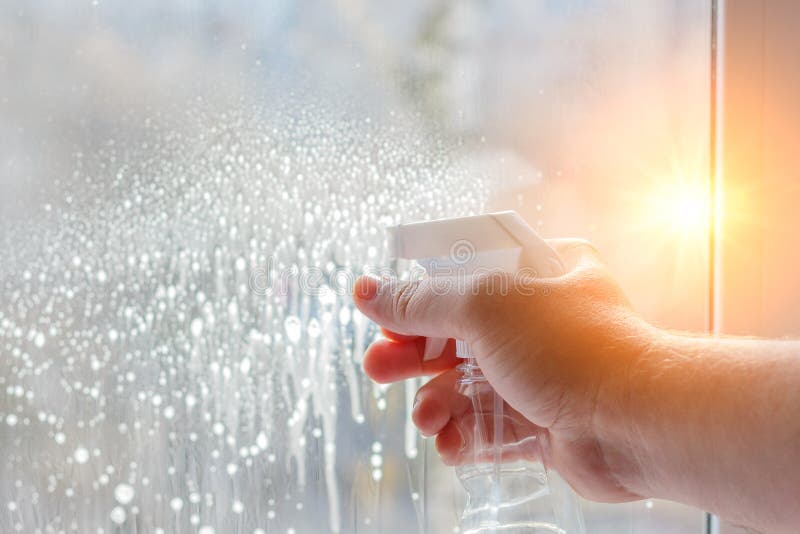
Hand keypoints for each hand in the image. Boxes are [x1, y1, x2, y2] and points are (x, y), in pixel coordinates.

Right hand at [353, 239, 656, 502]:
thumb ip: (421, 302)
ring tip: (427, 419)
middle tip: (378, 367)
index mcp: (539, 274)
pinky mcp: (545, 422)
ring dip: (439, 403)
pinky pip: (491, 427)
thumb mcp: (485, 308)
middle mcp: (541, 321)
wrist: (635, 423)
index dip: (420, 298)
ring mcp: (543, 374)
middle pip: (458, 336)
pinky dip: (467, 436)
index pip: (465, 277)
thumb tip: (366, 291)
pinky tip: (451, 444)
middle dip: (415, 356)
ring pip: (470, 387)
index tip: (383, 318)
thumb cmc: (571, 347)